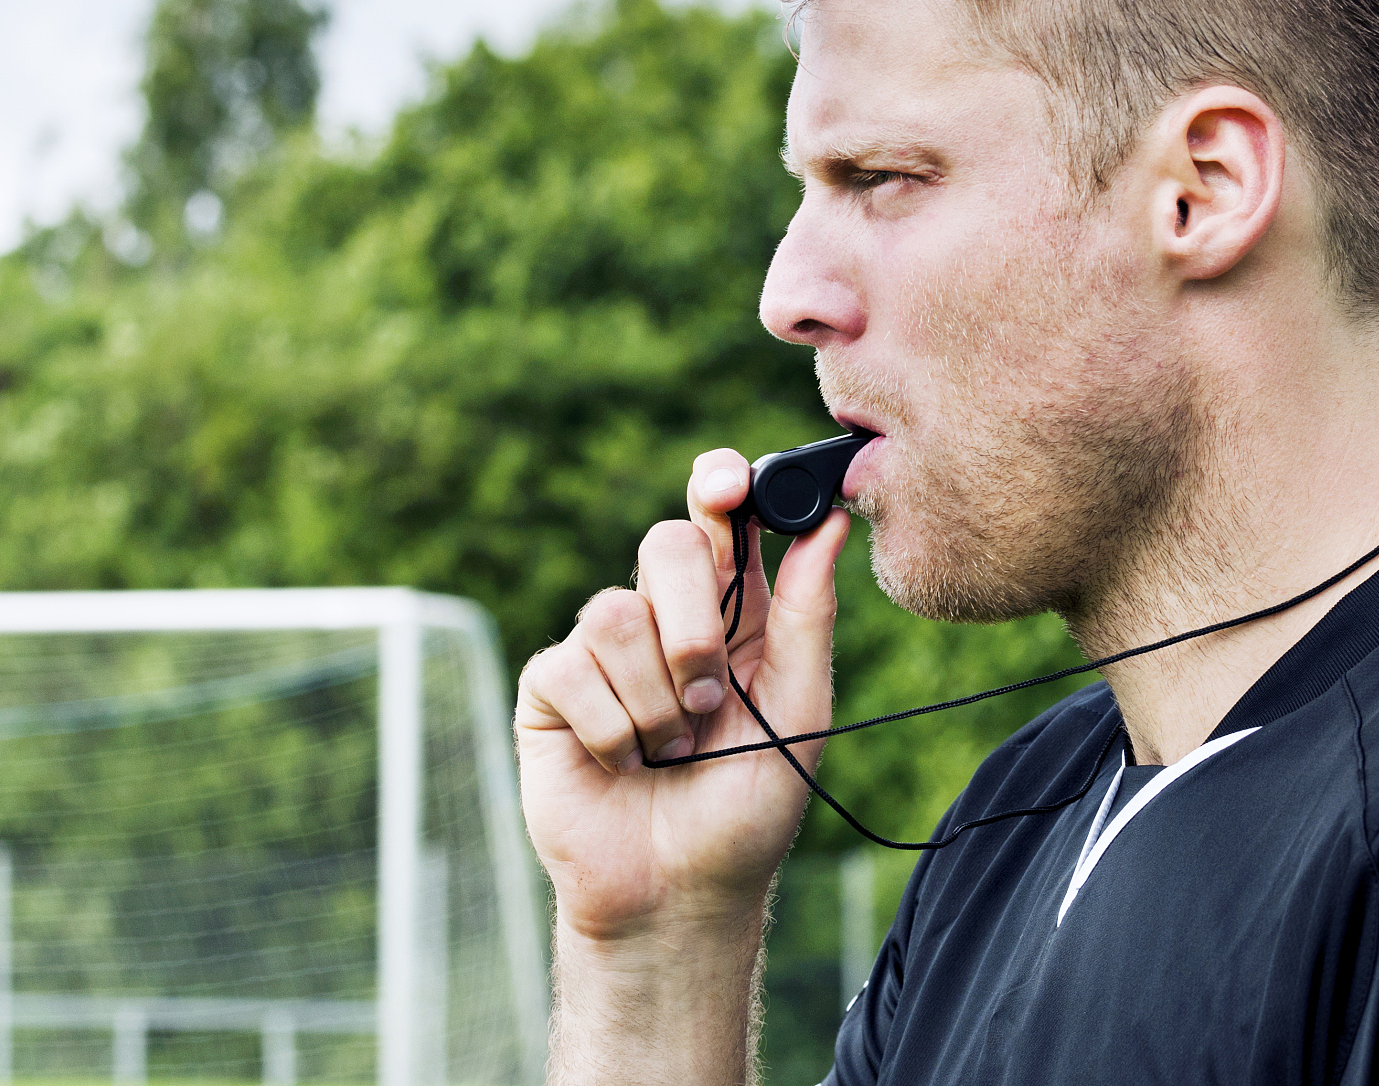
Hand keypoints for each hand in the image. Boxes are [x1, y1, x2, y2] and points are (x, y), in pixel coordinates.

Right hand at [516, 449, 853, 941]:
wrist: (679, 894)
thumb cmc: (746, 810)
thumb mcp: (799, 712)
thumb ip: (807, 616)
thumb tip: (826, 522)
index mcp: (732, 610)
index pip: (721, 516)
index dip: (721, 483)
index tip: (729, 487)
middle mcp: (663, 617)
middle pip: (666, 543)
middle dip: (693, 623)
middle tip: (709, 698)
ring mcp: (602, 649)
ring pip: (617, 612)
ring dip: (657, 698)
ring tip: (669, 751)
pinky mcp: (552, 687)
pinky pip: (573, 667)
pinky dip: (613, 730)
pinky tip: (622, 765)